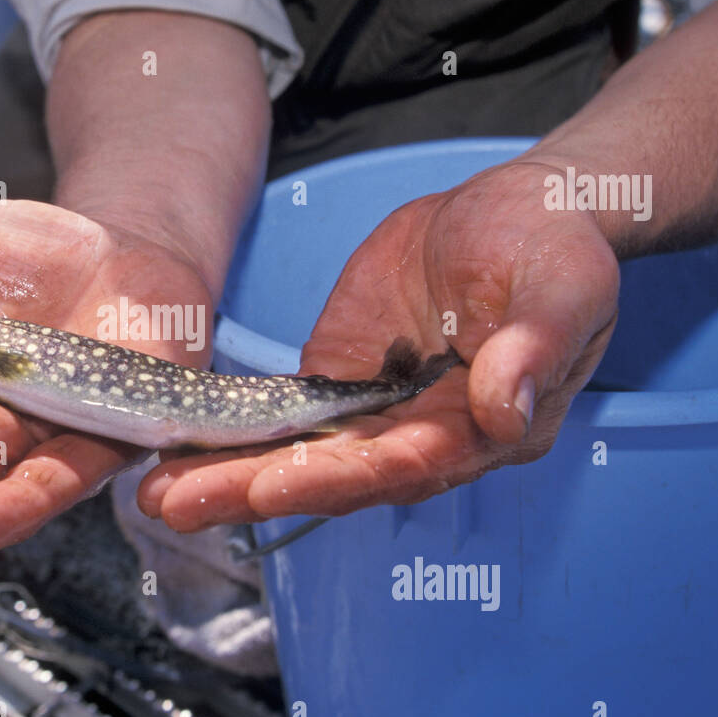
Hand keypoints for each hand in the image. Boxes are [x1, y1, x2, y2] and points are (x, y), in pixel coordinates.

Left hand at [136, 161, 620, 530]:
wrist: (520, 212)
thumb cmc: (555, 247)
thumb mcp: (562, 285)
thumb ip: (536, 346)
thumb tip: (505, 408)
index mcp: (485, 430)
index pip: (402, 465)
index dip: (332, 478)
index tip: (264, 488)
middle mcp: (425, 438)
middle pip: (333, 476)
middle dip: (251, 491)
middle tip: (173, 504)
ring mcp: (378, 415)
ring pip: (298, 456)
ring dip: (228, 475)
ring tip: (155, 490)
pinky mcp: (343, 381)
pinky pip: (285, 417)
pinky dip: (233, 434)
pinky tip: (180, 444)